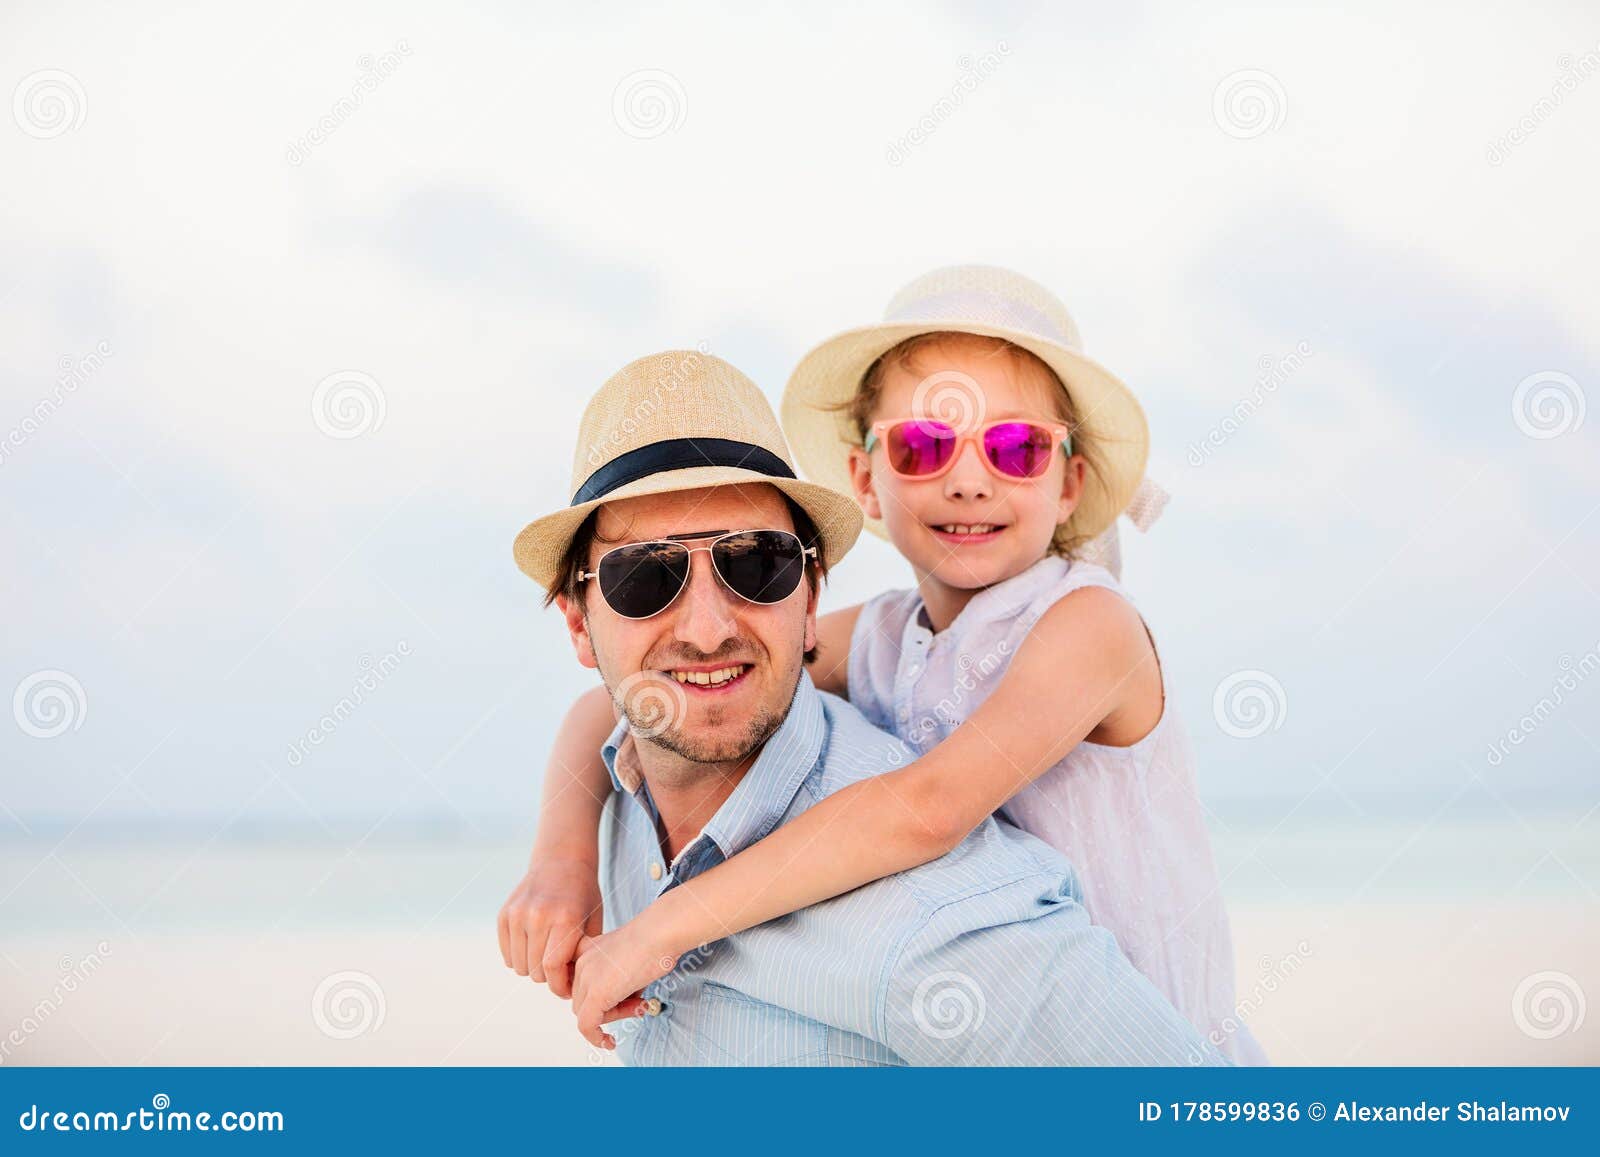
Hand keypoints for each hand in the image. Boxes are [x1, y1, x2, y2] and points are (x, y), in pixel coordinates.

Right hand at [497, 856, 602, 998]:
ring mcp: (518, 914)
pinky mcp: (504, 915)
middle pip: (535, 971)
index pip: (553, 968)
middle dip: (549, 977)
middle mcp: (538, 915)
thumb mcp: (593, 922)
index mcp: (564, 918)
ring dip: (533, 969)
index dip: (559, 986)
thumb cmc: (582, 894)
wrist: (561, 861)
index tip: (566, 989)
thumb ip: (580, 955)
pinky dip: (519, 958)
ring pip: (519, 966)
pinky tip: (534, 948)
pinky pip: (507, 955)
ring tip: (547, 958)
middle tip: (560, 971)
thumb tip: (565, 988)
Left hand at [570, 922, 680, 1048]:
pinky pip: (587, 1026)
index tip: (628, 996)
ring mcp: (586, 978)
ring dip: (613, 1016)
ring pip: (588, 1013)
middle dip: (611, 1007)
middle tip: (638, 1001)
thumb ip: (619, 978)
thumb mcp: (629, 958)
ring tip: (639, 1004)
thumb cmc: (655, 940)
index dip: (606, 994)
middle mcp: (582, 962)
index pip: (586, 984)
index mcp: (587, 949)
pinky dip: (596, 1038)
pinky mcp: (596, 995)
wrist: (661, 933)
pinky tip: (609, 1042)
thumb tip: (625, 1002)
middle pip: (585, 1000)